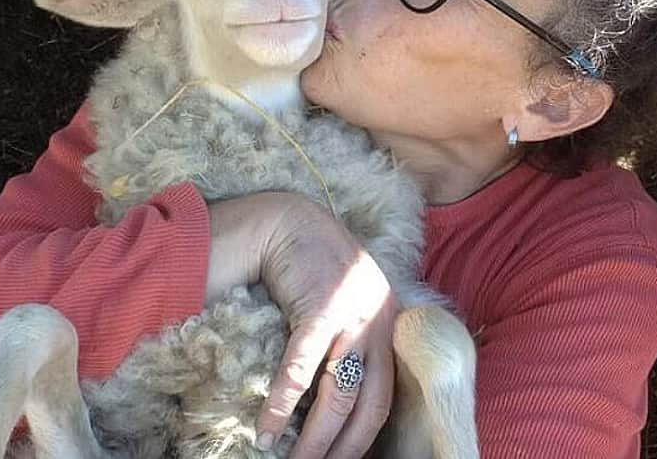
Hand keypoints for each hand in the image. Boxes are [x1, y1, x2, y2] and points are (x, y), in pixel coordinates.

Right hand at [204, 192, 396, 458]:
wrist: (285, 220)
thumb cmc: (311, 264)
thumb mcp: (344, 303)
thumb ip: (349, 341)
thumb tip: (332, 400)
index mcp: (390, 323)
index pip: (387, 394)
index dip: (366, 435)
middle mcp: (381, 321)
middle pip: (368, 403)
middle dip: (343, 448)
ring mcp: (354, 314)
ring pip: (338, 394)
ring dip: (313, 438)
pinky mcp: (322, 307)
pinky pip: (301, 369)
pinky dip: (282, 404)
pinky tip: (266, 429)